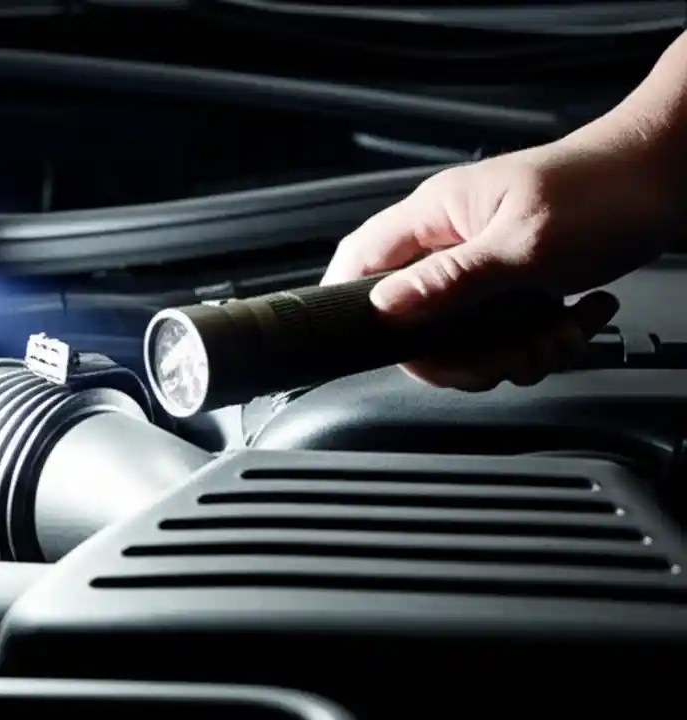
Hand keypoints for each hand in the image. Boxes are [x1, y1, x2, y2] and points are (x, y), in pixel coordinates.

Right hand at [320, 134, 676, 390]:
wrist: (671, 174)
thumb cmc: (605, 190)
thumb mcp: (522, 245)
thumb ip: (449, 281)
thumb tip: (385, 308)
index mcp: (434, 216)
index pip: (359, 262)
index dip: (358, 309)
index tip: (389, 347)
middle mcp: (450, 238)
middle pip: (416, 320)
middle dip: (467, 354)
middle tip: (506, 354)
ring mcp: (482, 261)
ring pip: (466, 337)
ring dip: (516, 351)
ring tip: (556, 332)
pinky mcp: (517, 280)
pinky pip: (508, 333)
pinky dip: (545, 339)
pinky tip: (577, 317)